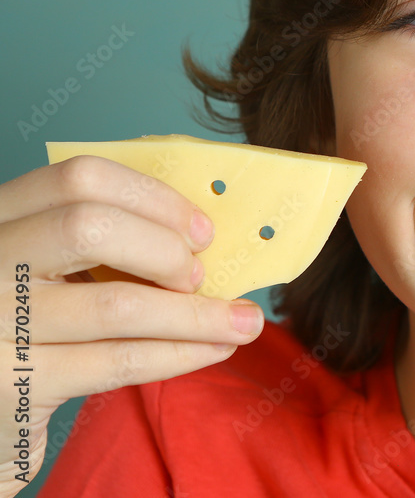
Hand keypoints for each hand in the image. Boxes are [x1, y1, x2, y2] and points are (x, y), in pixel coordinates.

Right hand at [0, 156, 264, 495]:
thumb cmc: (35, 327)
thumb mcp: (51, 268)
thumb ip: (105, 241)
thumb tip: (205, 233)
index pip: (78, 178)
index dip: (152, 197)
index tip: (200, 227)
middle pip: (89, 227)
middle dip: (165, 250)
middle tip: (201, 274)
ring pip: (116, 305)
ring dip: (197, 314)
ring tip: (244, 322)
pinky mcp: (12, 384)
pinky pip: (118, 360)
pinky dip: (180, 353)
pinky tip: (215, 348)